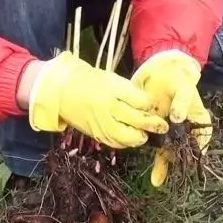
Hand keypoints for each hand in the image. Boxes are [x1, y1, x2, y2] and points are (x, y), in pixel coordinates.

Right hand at [20, 51, 168, 148]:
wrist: (60, 89)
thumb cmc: (89, 80)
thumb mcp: (110, 79)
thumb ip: (128, 92)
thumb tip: (147, 104)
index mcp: (113, 88)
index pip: (140, 101)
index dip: (150, 105)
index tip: (154, 106)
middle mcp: (108, 106)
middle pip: (136, 120)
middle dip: (153, 124)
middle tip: (162, 126)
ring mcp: (101, 122)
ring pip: (126, 136)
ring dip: (139, 137)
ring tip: (144, 135)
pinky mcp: (95, 132)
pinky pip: (114, 142)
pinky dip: (125, 143)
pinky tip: (131, 139)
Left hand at [131, 51, 212, 186]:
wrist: (158, 73)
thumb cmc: (176, 81)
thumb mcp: (183, 88)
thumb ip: (182, 102)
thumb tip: (178, 118)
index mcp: (196, 120)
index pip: (202, 137)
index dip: (200, 149)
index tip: (197, 158)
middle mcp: (183, 129)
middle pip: (182, 150)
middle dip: (176, 165)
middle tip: (172, 177)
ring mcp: (168, 131)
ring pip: (167, 151)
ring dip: (162, 166)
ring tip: (157, 180)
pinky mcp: (153, 130)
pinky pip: (153, 144)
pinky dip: (150, 154)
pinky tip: (150, 169)